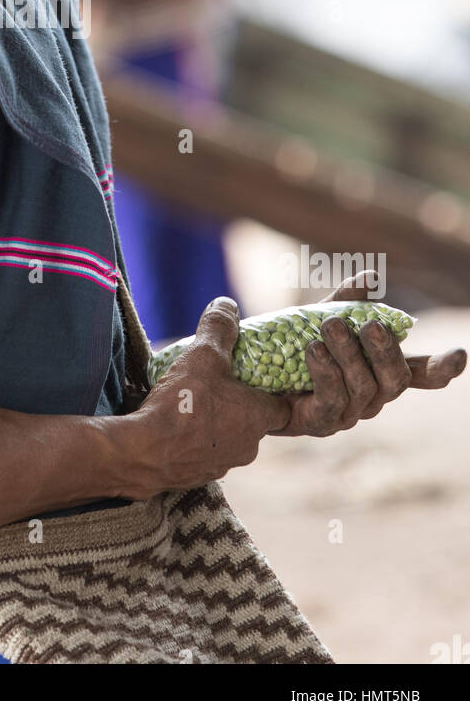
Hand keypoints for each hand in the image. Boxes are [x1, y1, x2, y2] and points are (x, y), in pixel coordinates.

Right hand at [128, 297, 290, 495]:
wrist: (144, 453)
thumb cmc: (183, 403)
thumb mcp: (203, 354)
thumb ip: (219, 327)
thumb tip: (227, 304)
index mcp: (258, 417)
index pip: (282, 406)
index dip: (272, 391)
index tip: (257, 378)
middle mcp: (248, 446)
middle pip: (253, 422)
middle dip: (238, 405)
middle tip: (218, 384)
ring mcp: (223, 465)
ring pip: (228, 438)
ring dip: (216, 423)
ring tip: (193, 402)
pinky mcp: (198, 476)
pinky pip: (204, 453)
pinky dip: (195, 440)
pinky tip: (176, 424)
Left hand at [268, 271, 466, 437]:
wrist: (252, 372)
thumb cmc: (295, 345)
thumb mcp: (320, 317)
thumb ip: (346, 301)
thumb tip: (370, 276)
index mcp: (381, 369)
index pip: (420, 373)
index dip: (441, 368)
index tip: (459, 355)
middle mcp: (373, 395)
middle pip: (396, 380)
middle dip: (385, 351)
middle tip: (370, 325)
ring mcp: (349, 414)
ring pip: (363, 388)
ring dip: (348, 355)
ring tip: (329, 327)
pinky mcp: (321, 423)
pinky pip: (331, 401)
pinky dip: (325, 373)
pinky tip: (312, 350)